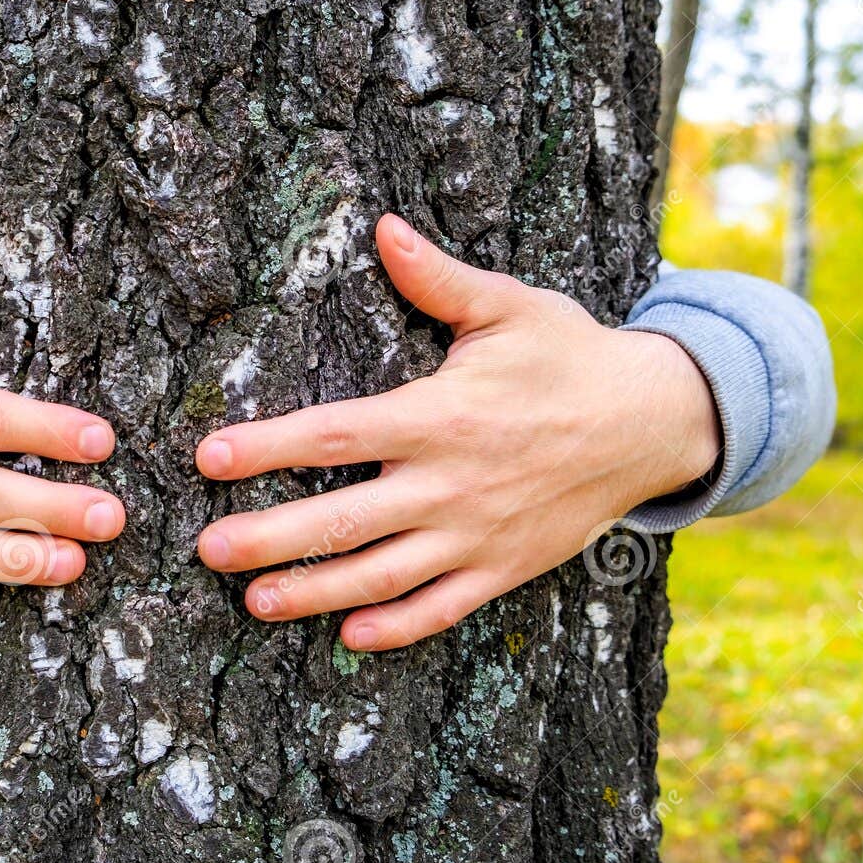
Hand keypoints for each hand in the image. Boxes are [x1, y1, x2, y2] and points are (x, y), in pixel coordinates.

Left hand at [195, 214, 720, 651]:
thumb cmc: (570, 355)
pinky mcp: (505, 567)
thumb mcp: (508, 306)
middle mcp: (450, 483)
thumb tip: (383, 228)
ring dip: (314, 592)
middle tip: (207, 550)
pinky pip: (443, 607)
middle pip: (342, 518)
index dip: (268, 447)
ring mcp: (478, 534)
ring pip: (381, 574)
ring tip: (254, 601)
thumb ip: (438, 279)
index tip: (210, 457)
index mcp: (440, 415)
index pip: (335, 435)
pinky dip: (398, 626)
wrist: (655, 421)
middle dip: (270, 538)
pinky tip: (351, 635)